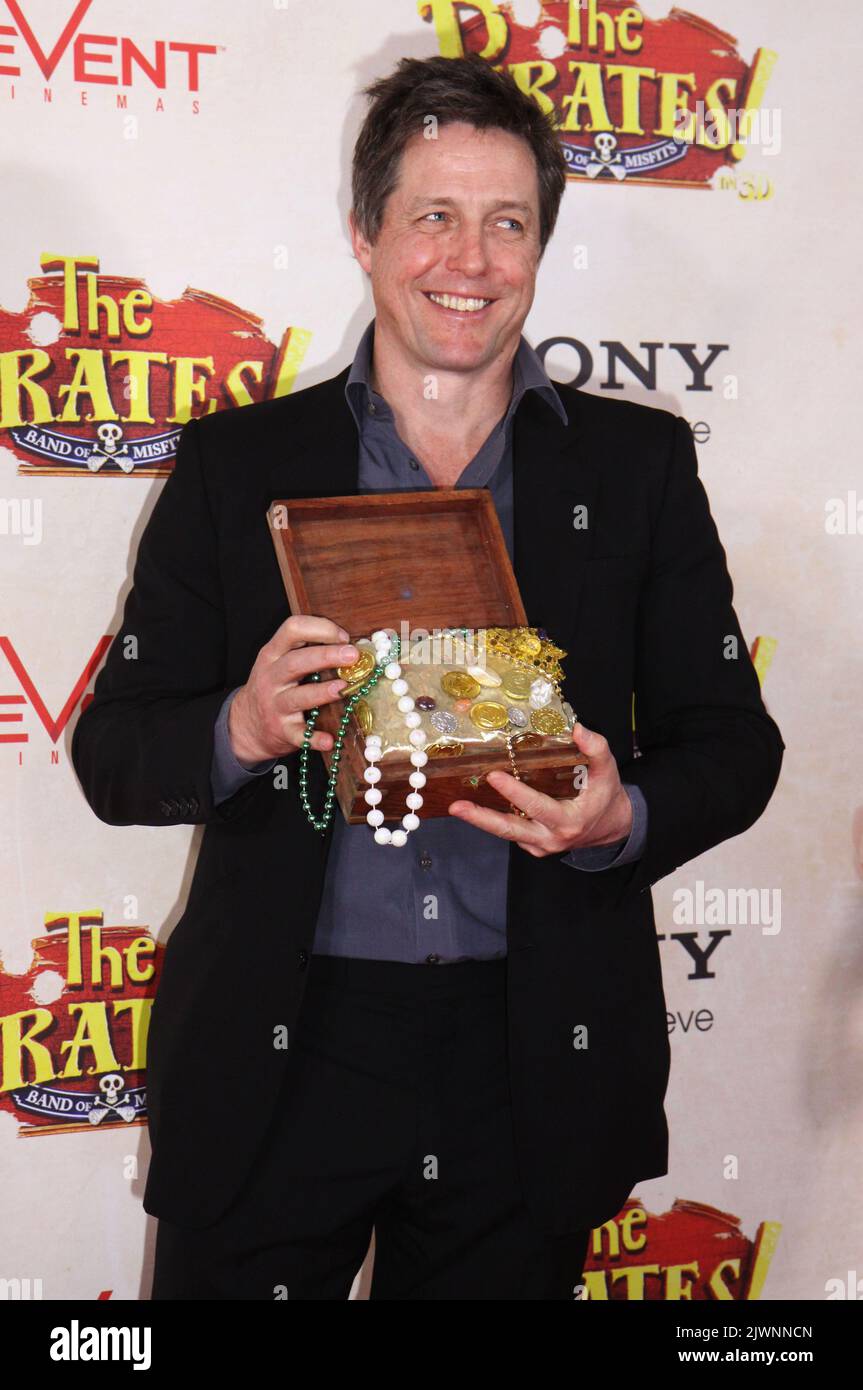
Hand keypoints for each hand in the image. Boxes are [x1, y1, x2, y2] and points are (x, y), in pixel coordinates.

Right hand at [228, 614, 357, 764]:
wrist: (246, 723)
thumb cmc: (274, 686)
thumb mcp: (278, 662)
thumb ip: (305, 650)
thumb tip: (350, 645)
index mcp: (272, 654)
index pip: (292, 629)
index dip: (319, 628)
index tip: (343, 636)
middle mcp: (271, 677)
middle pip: (296, 662)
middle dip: (326, 656)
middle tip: (352, 656)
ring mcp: (275, 705)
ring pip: (298, 697)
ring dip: (321, 692)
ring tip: (343, 688)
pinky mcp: (282, 730)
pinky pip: (300, 735)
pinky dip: (314, 739)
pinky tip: (330, 741)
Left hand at [447, 722, 632, 857]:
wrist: (611, 827)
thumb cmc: (606, 797)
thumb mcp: (607, 771)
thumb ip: (596, 748)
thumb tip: (578, 728)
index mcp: (569, 821)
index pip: (537, 807)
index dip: (515, 793)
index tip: (494, 776)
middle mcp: (551, 838)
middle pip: (510, 829)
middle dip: (482, 818)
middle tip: (458, 806)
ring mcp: (540, 845)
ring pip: (506, 833)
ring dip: (481, 819)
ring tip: (457, 806)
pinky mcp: (534, 846)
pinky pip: (511, 833)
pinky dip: (493, 820)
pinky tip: (476, 805)